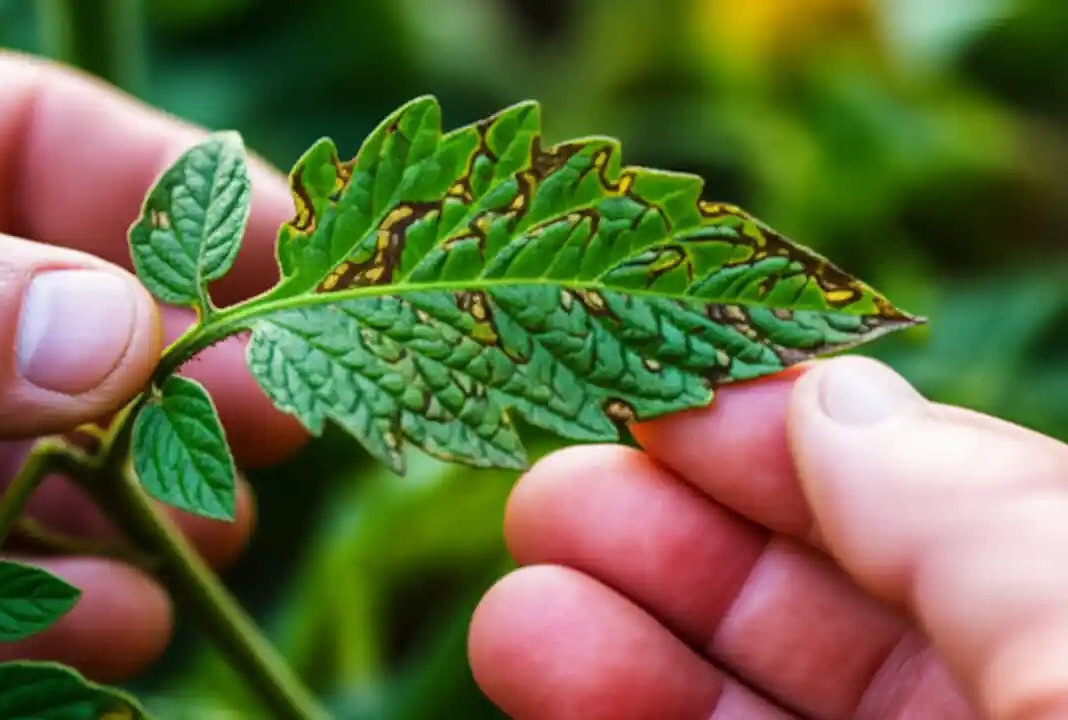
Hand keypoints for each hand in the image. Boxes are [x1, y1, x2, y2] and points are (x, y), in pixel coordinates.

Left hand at [0, 25, 305, 679]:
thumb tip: (113, 339)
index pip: (34, 147)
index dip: (179, 196)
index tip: (303, 257)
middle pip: (52, 322)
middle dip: (175, 376)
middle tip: (280, 418)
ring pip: (11, 470)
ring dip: (121, 516)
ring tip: (203, 546)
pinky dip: (19, 621)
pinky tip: (106, 626)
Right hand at [470, 357, 1067, 718]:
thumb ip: (986, 518)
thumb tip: (832, 395)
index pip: (932, 515)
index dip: (793, 441)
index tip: (665, 387)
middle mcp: (982, 718)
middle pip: (812, 604)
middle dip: (675, 522)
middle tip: (561, 474)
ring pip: (728, 696)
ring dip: (611, 611)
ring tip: (528, 543)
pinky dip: (596, 709)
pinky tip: (530, 651)